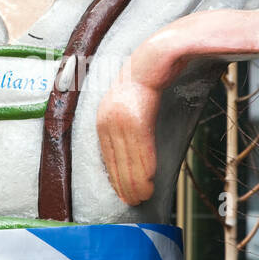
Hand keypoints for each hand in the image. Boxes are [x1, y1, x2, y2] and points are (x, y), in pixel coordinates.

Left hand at [96, 76, 161, 205]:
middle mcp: (107, 117)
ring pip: (128, 155)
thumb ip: (129, 126)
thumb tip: (133, 150)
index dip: (115, 177)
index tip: (123, 194)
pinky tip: (149, 180)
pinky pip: (140, 144)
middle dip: (125, 183)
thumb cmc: (145, 81)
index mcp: (104, 118)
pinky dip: (145, 164)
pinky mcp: (136, 111)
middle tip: (134, 202)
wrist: (154, 57)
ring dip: (136, 179)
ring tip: (143, 197)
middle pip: (116, 158)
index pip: (107, 156)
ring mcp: (121, 115)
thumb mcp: (130, 105)